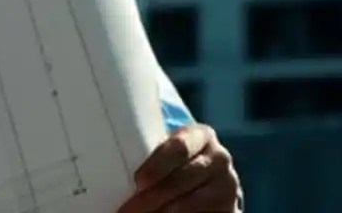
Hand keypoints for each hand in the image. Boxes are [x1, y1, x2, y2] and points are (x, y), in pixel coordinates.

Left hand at [117, 123, 240, 211]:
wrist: (210, 180)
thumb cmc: (175, 161)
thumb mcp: (168, 150)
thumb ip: (152, 152)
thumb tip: (110, 163)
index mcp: (200, 135)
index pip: (178, 147)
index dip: (156, 165)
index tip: (137, 181)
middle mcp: (220, 158)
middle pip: (181, 180)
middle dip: (151, 197)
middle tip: (127, 209)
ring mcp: (228, 185)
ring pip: (189, 203)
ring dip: (161, 212)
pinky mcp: (230, 209)